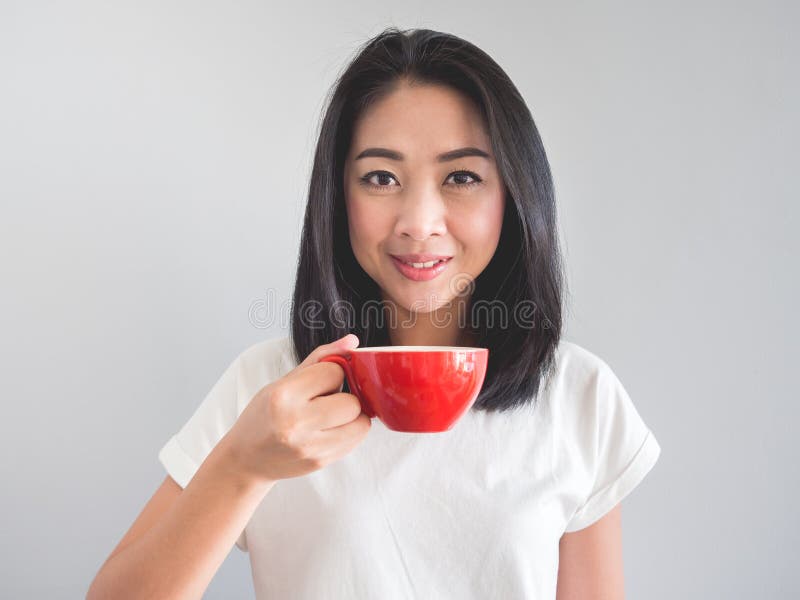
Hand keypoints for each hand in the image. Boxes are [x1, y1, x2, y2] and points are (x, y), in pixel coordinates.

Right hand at [225, 334, 370, 482]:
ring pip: (361, 424)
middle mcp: (296, 423)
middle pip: (352, 402)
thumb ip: (320, 359)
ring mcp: (309, 447)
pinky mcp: (320, 462)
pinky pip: (355, 441)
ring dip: (353, 416)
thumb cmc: (264, 416)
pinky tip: (330, 429)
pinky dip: (349, 432)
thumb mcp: (283, 382)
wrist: (247, 459)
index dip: (331, 373)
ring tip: (332, 415)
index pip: (334, 372)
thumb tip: (352, 341)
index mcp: (284, 395)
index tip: (319, 381)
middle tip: (328, 400)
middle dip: (345, 397)